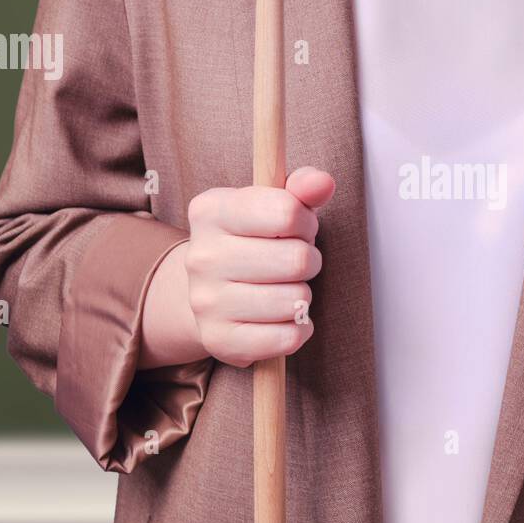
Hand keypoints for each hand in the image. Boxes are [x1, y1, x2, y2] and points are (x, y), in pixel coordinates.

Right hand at [139, 167, 333, 369]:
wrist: (211, 292)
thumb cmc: (254, 241)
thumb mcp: (273, 204)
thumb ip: (302, 188)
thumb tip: (322, 182)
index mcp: (210, 210)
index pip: (287, 212)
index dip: (305, 222)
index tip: (297, 228)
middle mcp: (201, 255)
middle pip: (297, 260)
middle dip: (309, 261)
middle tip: (293, 263)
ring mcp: (205, 301)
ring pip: (295, 301)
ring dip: (303, 296)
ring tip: (284, 289)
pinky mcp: (218, 340)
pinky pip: (287, 338)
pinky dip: (299, 330)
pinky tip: (284, 319)